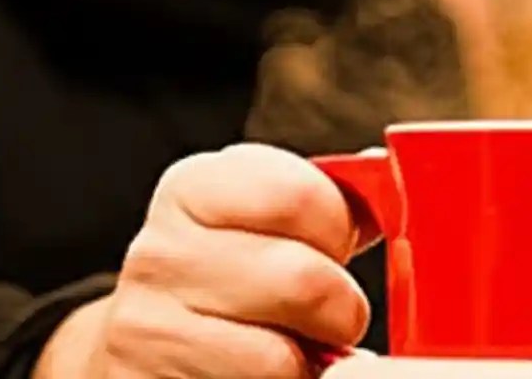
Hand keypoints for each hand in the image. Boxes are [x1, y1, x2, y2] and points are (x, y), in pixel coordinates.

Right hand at [35, 144, 369, 377]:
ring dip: (311, 362)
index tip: (335, 246)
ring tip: (294, 349)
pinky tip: (260, 373)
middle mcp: (161, 251)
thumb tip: (383, 173)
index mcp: (195, 188)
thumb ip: (325, 201)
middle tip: (329, 316)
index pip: (298, 195)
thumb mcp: (270, 223)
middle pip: (302, 281)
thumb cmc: (234, 280)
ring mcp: (148, 325)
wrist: (155, 348)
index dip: (339, 229)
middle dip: (339, 308)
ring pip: (280, 356)